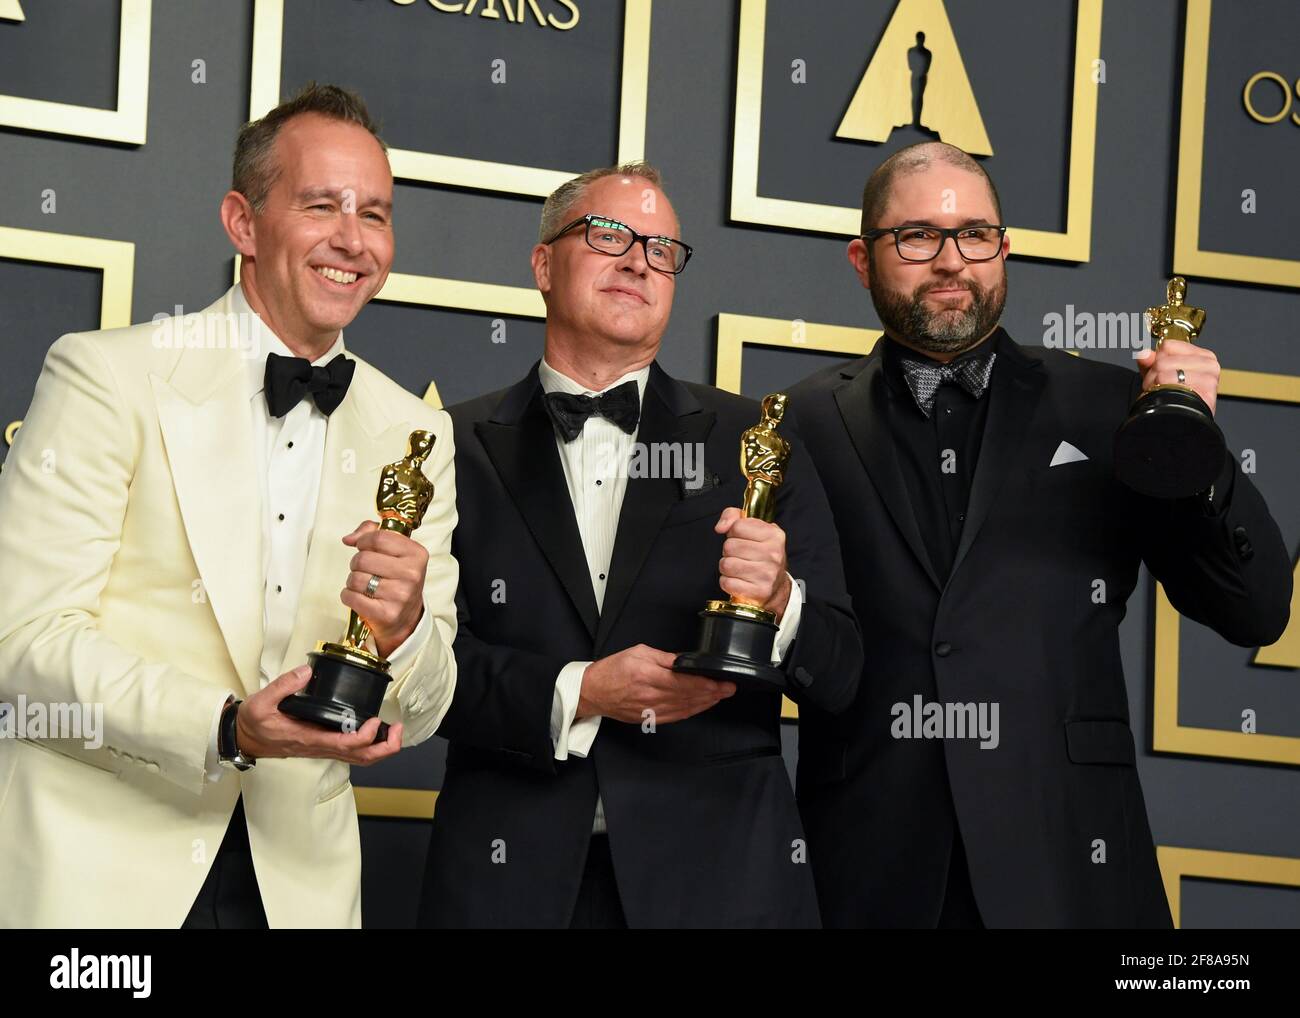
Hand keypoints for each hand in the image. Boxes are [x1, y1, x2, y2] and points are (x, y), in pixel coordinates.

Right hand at [237, 665, 403, 763]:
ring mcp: (322, 748)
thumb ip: (284, 685)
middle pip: (360, 758)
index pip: (345, 745)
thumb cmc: (253, 723)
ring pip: (358, 758)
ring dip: (381, 748)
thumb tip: (307, 673)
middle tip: (398, 729)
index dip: (365, 736)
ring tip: (394, 730)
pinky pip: (351, 752)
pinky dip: (370, 744)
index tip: (374, 720)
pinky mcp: (322, 745)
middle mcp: (319, 747)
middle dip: (385, 748)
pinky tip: (376, 729)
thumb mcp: (261, 702)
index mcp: (308, 738)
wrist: (244, 739)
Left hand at [341, 520, 427, 657]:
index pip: (379, 537)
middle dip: (356, 563)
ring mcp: (400, 595)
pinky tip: (359, 597)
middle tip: (365, 570)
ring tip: (364, 585)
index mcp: (416, 554)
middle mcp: (411, 574)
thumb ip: (373, 534)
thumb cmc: (398, 580)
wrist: (406, 618)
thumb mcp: (396, 552)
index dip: (364, 541)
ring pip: (355, 578)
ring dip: (353, 581)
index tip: (364, 547)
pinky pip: (350, 596)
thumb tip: (349, 539)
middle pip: (363, 558)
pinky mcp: (386, 613)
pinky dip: (348, 596)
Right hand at [577, 644, 735, 723]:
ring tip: (720, 696)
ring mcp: (651, 710)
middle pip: (689, 696)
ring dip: (705, 703)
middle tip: (729, 688)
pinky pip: (676, 716)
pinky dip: (691, 711)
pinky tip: (701, 706)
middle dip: (713, 693)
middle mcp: (652, 695)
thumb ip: (664, 657)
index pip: (686, 682)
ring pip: (685, 708)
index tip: (722, 681)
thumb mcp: (638, 652)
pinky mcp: (649, 718)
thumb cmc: (611, 670)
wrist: (592, 692)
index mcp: (649, 676)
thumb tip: (685, 659)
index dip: (707, 683)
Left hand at [715, 507, 791, 619]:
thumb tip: (721, 526)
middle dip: (729, 551)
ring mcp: (767, 574)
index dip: (734, 533)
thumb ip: (734, 516)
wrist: (776, 586)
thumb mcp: (754, 529)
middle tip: (740, 556)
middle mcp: (773, 554)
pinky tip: (739, 580)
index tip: (741, 539)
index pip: (737, 526)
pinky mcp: (759, 591)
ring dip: (727, 567)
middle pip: (729, 546)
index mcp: (774, 535)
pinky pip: (727, 582)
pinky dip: (728, 582)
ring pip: (726, 564)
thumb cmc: (762, 555)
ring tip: (739, 568)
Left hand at [1136, 339, 1219, 414]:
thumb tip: (1143, 354)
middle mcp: (1210, 364)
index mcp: (1203, 355)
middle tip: (1160, 387)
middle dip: (1154, 375)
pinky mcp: (1205, 391)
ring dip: (1155, 385)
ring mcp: (1209, 378)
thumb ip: (1150, 361)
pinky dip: (1160, 391)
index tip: (1161, 373)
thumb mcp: (1161, 374)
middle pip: (1163, 360)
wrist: (1183, 419)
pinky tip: (1168, 398)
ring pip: (1163, 371)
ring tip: (1164, 393)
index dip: (1157, 360)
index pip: (1167, 346)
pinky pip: (1169, 382)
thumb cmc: (1174, 396)